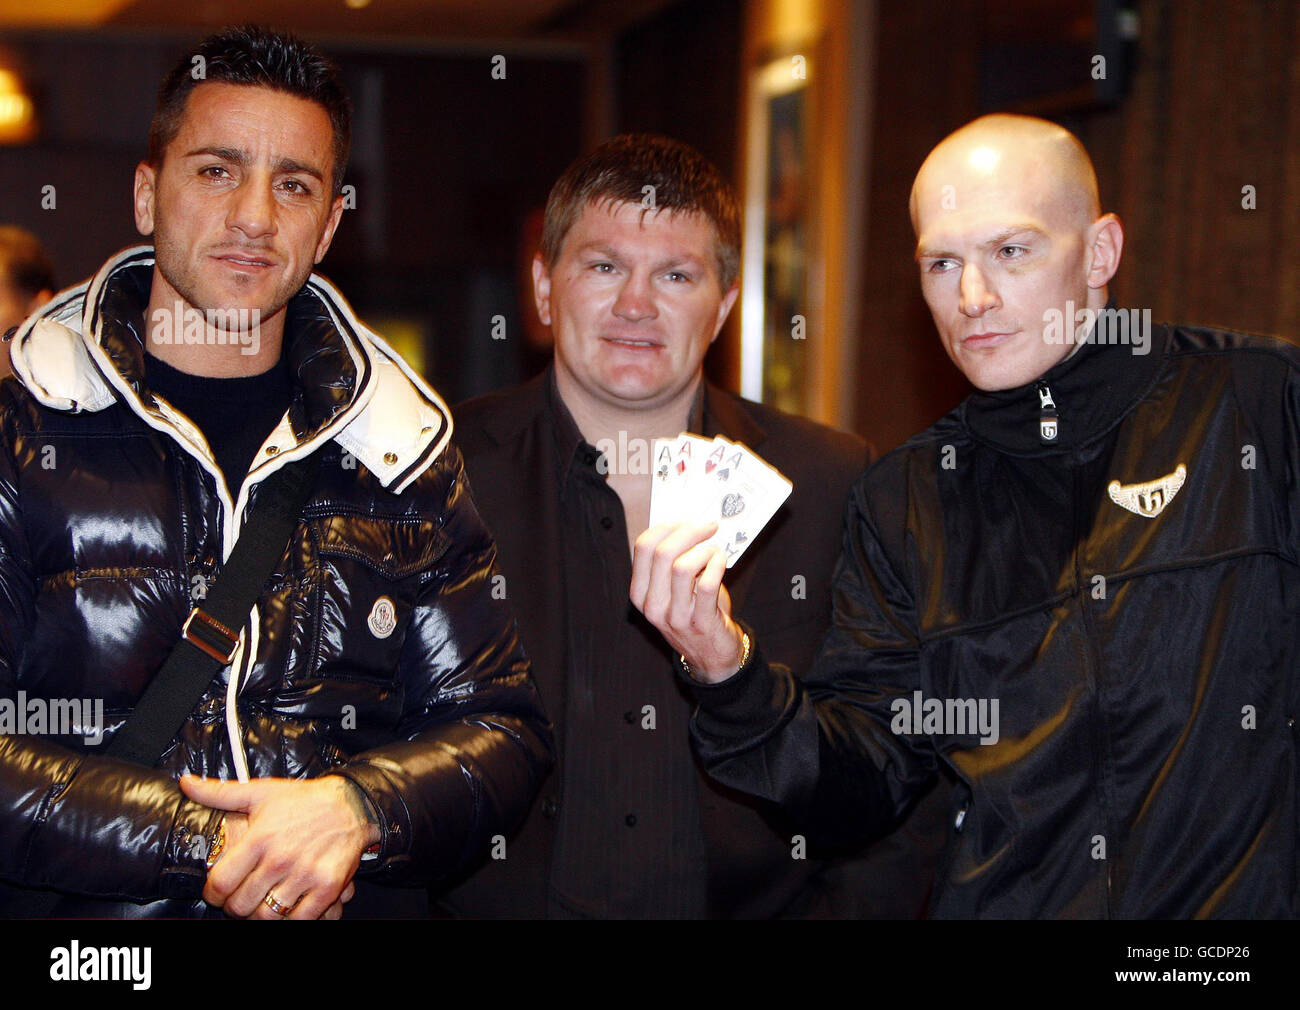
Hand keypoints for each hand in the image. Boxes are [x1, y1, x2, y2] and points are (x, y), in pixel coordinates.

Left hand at [182, 774, 379, 919]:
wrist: (351, 804)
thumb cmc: (303, 800)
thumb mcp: (260, 793)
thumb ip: (219, 793)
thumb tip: (186, 784)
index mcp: (259, 839)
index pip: (220, 884)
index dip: (213, 894)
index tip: (218, 892)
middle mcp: (280, 859)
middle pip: (241, 906)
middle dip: (236, 906)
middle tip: (241, 898)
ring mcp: (305, 875)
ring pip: (268, 917)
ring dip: (261, 914)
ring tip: (263, 903)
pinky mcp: (328, 887)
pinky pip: (300, 919)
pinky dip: (291, 919)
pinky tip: (289, 906)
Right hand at [630, 521, 745, 683]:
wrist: (711, 656)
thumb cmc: (694, 613)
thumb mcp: (673, 590)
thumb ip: (674, 562)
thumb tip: (690, 525)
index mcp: (640, 592)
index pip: (643, 547)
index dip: (666, 527)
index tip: (685, 521)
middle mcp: (652, 605)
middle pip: (662, 553)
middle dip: (688, 532)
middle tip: (707, 527)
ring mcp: (674, 616)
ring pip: (682, 566)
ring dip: (704, 550)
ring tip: (714, 550)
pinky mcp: (700, 622)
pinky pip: (708, 584)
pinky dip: (717, 565)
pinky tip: (721, 562)